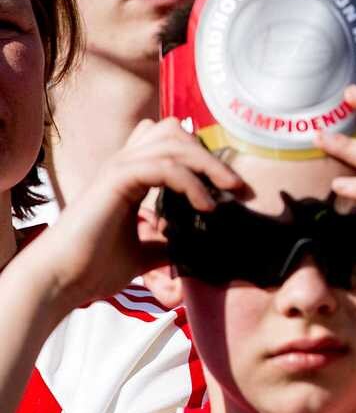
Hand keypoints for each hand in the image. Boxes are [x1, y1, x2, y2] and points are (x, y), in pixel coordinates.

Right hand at [27, 119, 242, 307]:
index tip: (229, 185)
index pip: (170, 143)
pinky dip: (190, 182)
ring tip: (230, 191)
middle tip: (236, 185)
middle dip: (209, 153)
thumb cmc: (95, 268)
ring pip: (172, 142)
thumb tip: (193, 247)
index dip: (201, 155)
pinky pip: (163, 166)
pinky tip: (206, 206)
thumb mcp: (144, 254)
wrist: (63, 280)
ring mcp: (117, 169)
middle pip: (174, 132)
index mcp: (130, 177)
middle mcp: (123, 166)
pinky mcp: (115, 181)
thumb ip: (166, 243)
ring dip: (207, 164)